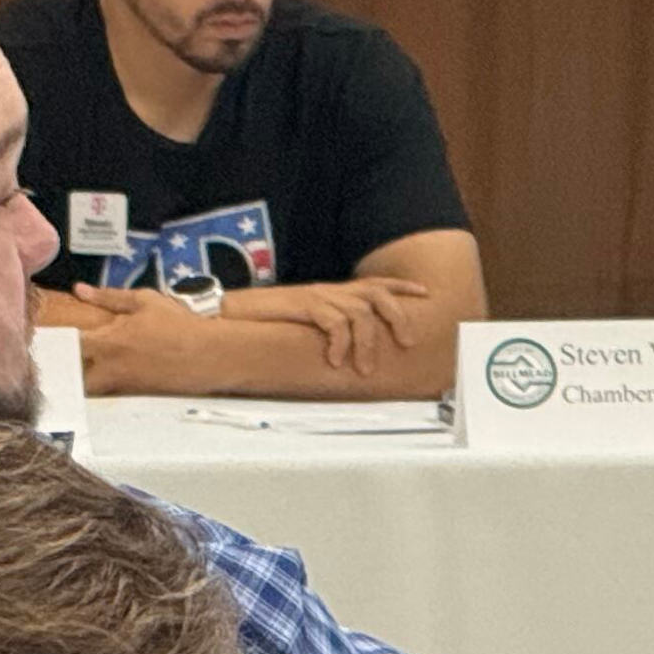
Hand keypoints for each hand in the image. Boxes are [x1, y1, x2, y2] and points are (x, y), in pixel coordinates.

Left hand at [62, 284, 211, 395]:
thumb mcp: (145, 301)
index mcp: (107, 341)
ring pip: (89, 389)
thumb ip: (109, 297)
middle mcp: (108, 368)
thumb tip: (79, 290)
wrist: (209, 354)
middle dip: (67, 368)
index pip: (68, 344)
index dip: (57, 341)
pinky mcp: (134, 396)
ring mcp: (120, 385)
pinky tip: (111, 376)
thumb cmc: (178, 323)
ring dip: (84, 379)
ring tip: (87, 368)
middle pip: (72, 376)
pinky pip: (109, 394)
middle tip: (66, 358)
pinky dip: (104, 386)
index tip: (51, 336)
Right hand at [223, 276, 429, 372]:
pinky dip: (339, 343)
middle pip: (377, 295)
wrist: (228, 314)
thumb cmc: (266, 324)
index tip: (425, 292)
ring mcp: (316, 297)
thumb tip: (350, 351)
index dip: (401, 286)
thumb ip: (328, 331)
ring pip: (359, 313)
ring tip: (365, 369)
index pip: (374, 283)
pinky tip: (336, 361)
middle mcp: (329, 291)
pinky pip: (332, 322)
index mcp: (332, 293)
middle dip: (398, 317)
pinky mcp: (301, 306)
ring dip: (367, 343)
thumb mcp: (305, 325)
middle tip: (408, 342)